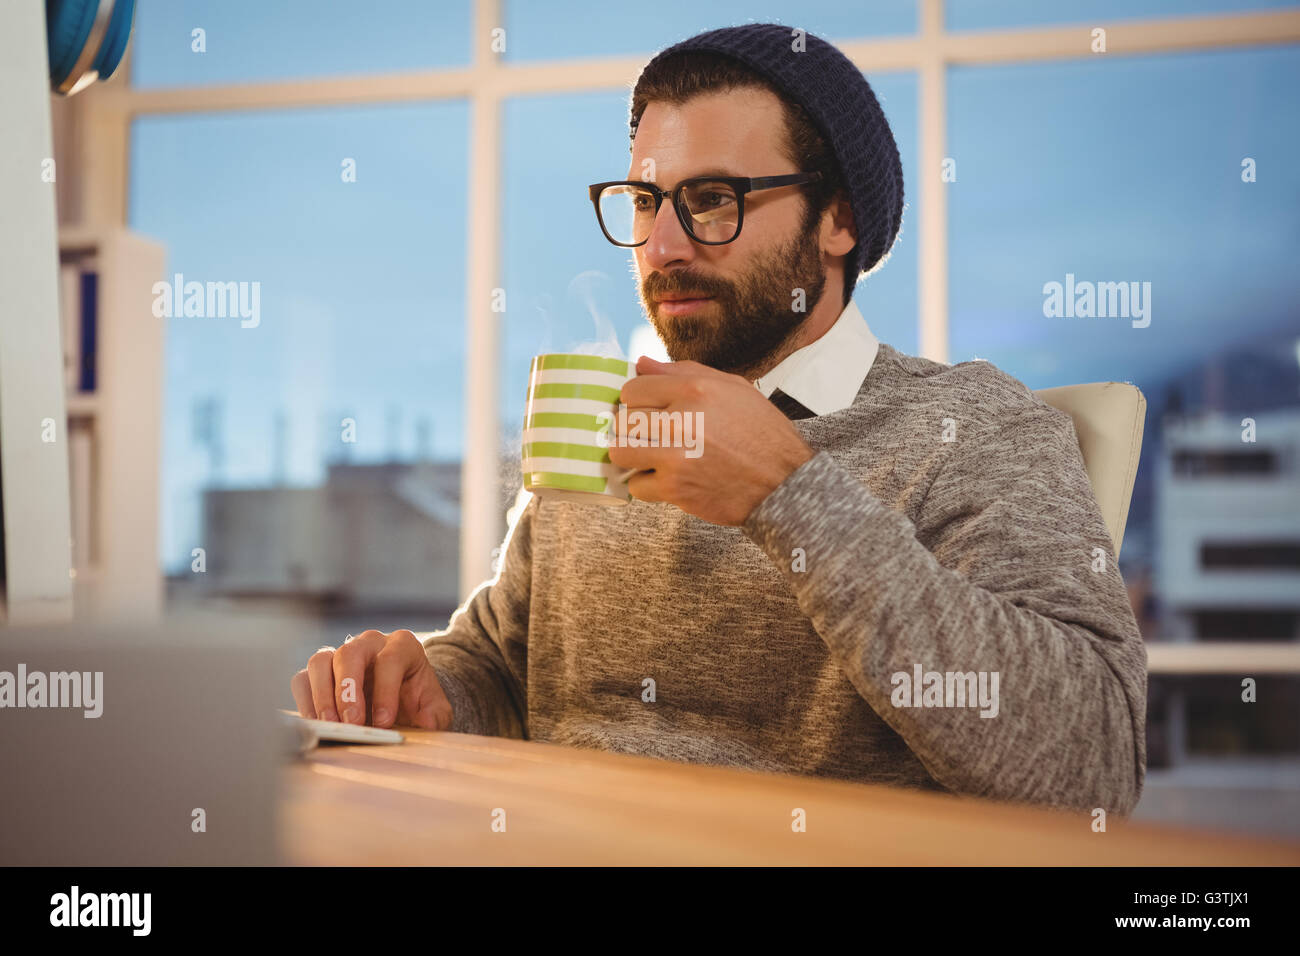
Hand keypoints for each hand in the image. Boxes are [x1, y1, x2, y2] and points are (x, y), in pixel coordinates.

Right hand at [289, 629, 452, 729]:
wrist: (404, 702)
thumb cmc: (419, 702)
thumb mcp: (435, 709)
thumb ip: (435, 716)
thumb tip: (427, 725)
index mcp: (402, 646)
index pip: (390, 660)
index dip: (386, 691)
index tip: (384, 722)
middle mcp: (369, 643)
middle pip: (349, 654)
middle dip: (348, 690)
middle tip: (351, 722)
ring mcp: (341, 655)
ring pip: (320, 661)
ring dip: (322, 696)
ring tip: (331, 725)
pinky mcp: (321, 672)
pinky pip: (302, 679)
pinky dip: (306, 702)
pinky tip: (317, 724)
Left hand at [607, 356, 814, 525]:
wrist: (785, 483)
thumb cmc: (761, 433)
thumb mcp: (732, 388)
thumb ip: (683, 371)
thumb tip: (641, 363)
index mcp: (694, 389)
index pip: (632, 389)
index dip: (638, 401)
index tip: (650, 411)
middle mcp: (682, 420)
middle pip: (622, 420)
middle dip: (633, 428)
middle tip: (651, 435)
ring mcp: (675, 456)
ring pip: (620, 452)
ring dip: (633, 455)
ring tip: (652, 456)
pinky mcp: (675, 489)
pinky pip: (637, 486)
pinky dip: (649, 485)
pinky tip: (667, 479)